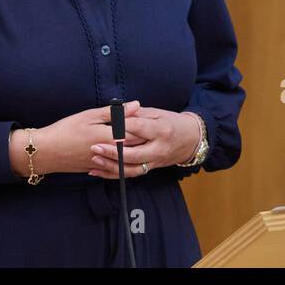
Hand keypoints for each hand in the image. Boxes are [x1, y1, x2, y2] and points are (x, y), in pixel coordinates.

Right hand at [13, 101, 146, 176]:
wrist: (47, 152)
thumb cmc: (66, 130)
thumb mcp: (89, 116)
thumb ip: (115, 112)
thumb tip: (136, 104)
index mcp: (109, 136)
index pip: (136, 130)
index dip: (145, 123)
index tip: (150, 115)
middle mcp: (110, 152)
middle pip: (136, 145)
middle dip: (145, 136)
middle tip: (151, 126)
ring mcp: (105, 163)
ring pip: (129, 157)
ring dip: (137, 149)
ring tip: (143, 139)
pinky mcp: (99, 169)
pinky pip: (118, 166)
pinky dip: (125, 159)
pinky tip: (129, 152)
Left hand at [85, 107, 201, 178]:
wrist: (190, 140)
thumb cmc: (171, 122)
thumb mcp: (157, 112)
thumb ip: (137, 113)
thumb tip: (118, 110)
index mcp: (161, 129)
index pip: (138, 128)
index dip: (121, 126)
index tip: (106, 124)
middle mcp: (159, 148)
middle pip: (134, 153)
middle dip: (113, 151)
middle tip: (95, 146)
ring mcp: (155, 161)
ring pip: (131, 168)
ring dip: (111, 166)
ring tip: (95, 160)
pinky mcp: (151, 168)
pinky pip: (131, 174)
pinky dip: (113, 174)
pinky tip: (98, 171)